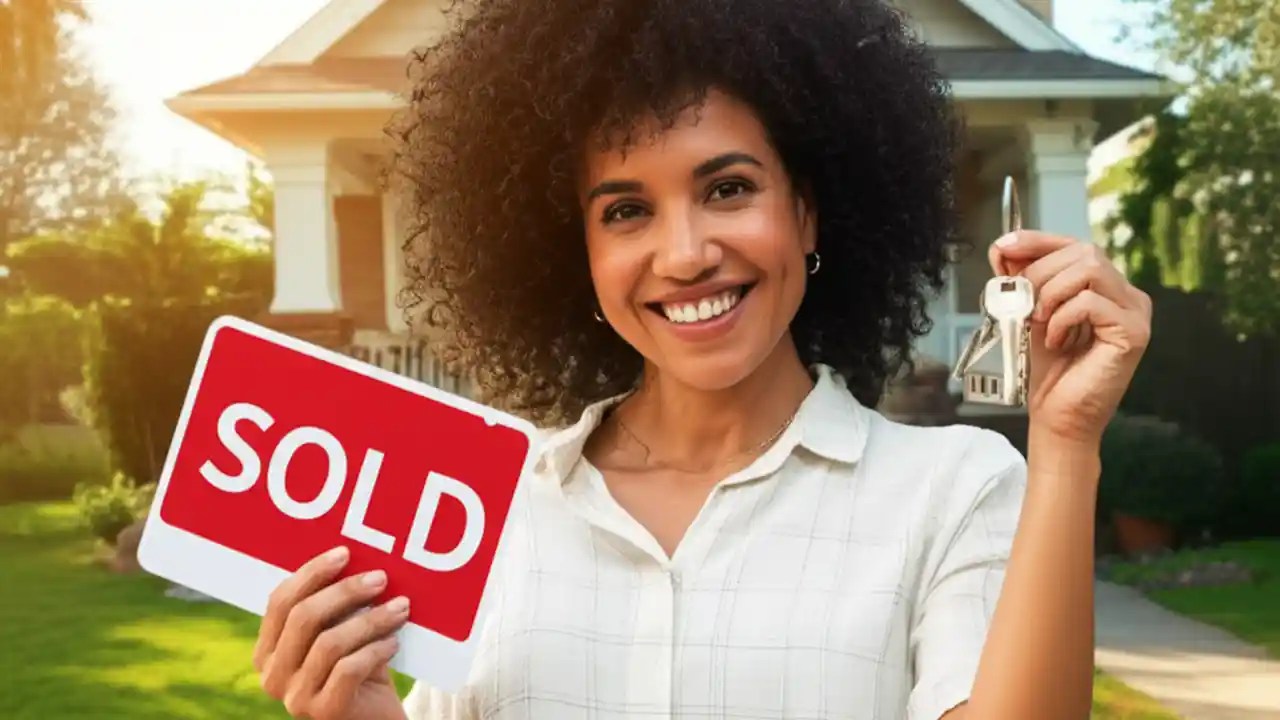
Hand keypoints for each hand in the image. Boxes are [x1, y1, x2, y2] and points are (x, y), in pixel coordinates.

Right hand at [254, 546, 410, 719]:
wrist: (376, 718)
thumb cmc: (360, 667)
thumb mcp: (343, 632)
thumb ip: (337, 606)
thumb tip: (357, 559)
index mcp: (268, 650)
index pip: (280, 601)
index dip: (311, 573)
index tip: (345, 553)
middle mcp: (273, 676)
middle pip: (303, 618)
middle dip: (345, 591)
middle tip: (381, 578)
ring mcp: (295, 698)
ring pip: (329, 643)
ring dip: (370, 619)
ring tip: (401, 608)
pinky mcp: (324, 713)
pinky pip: (348, 670)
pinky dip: (375, 650)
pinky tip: (393, 642)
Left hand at [989, 231, 1151, 446]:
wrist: (1058, 416)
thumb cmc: (1047, 369)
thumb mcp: (1027, 314)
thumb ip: (1020, 281)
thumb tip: (1002, 249)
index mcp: (1105, 286)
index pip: (1075, 244)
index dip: (1038, 240)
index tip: (1003, 246)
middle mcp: (1127, 293)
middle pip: (1083, 251)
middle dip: (1040, 273)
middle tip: (1024, 306)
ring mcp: (1136, 312)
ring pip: (1089, 269)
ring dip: (1051, 294)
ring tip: (1040, 323)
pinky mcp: (1134, 332)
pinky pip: (1091, 302)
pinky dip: (1062, 318)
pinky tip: (1056, 340)